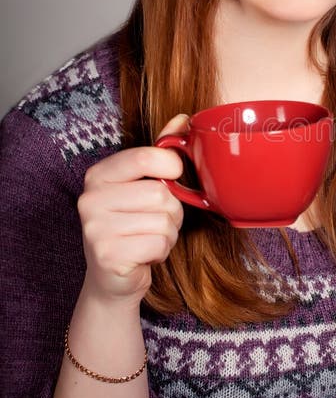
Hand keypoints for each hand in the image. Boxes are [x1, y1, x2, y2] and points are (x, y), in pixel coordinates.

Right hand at [77, 114, 188, 306]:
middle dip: (171, 212)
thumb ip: (160, 153)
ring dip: (167, 233)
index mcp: (99, 175)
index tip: (173, 177)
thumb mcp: (143, 186)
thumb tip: (183, 119)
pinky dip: (161, 251)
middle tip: (155, 222)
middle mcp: (90, 199)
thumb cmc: (134, 226)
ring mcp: (95, 229)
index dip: (172, 167)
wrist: (113, 278)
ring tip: (148, 238)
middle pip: (161, 195)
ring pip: (163, 221)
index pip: (146, 157)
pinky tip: (145, 254)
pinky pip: (159, 244)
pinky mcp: (107, 256)